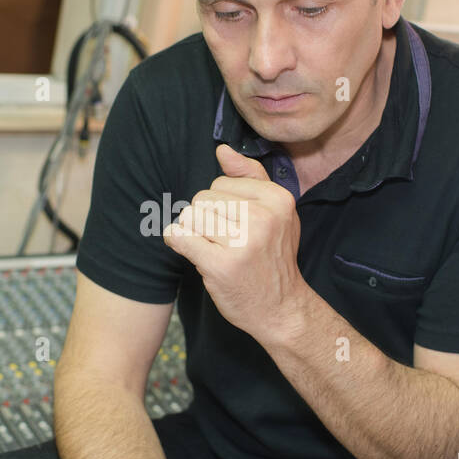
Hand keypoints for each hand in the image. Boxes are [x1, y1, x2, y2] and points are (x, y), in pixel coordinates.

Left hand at [162, 144, 304, 340]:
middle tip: (224, 241)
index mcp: (277, 199)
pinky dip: (177, 242)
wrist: (281, 308)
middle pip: (202, 197)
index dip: (221, 203)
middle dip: (205, 218)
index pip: (222, 181)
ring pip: (190, 216)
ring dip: (193, 232)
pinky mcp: (220, 265)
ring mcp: (241, 242)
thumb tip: (222, 151)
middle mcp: (262, 217)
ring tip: (213, 248)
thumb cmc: (273, 257)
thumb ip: (251, 176)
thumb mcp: (277, 211)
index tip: (238, 225)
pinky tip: (192, 251)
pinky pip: (179, 237)